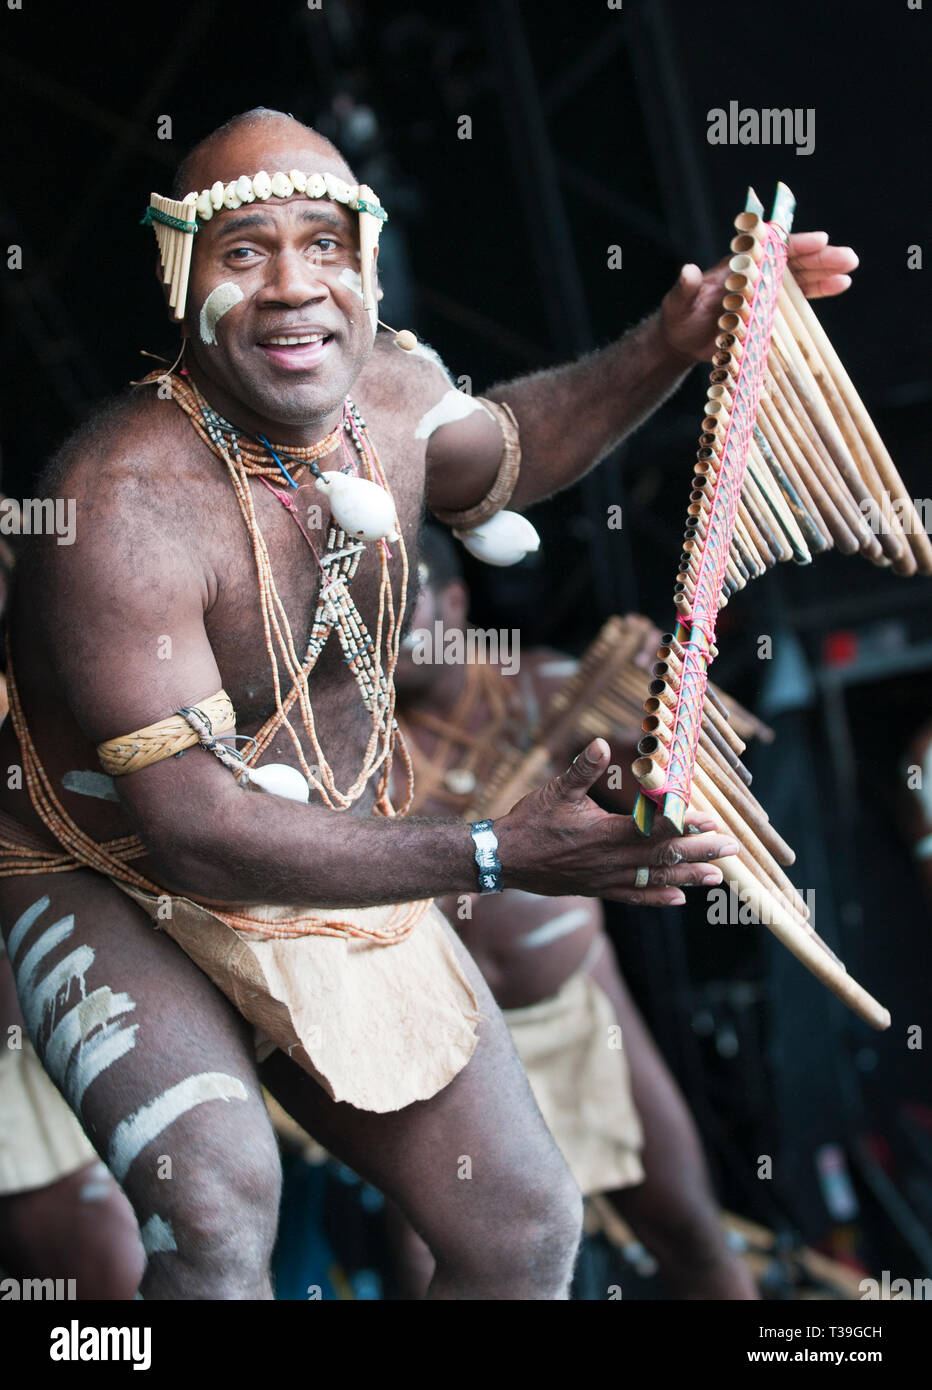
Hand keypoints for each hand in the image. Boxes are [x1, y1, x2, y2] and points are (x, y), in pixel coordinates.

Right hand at [495, 738, 739, 905]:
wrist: (505, 859)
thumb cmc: (531, 821)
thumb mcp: (555, 789)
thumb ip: (581, 769)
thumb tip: (599, 743)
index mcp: (603, 833)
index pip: (653, 831)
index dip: (683, 826)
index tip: (709, 820)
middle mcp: (610, 860)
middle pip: (663, 857)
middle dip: (700, 852)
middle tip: (731, 848)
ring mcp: (605, 878)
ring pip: (654, 880)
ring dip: (687, 877)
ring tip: (717, 876)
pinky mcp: (598, 889)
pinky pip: (634, 896)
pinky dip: (658, 898)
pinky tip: (678, 899)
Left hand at [660, 231, 859, 363]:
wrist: (681, 340)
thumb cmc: (678, 317)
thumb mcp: (677, 302)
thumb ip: (684, 288)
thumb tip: (687, 271)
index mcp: (737, 264)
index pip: (770, 249)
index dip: (795, 244)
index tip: (819, 240)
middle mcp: (755, 273)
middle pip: (792, 260)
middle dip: (820, 258)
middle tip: (847, 257)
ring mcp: (764, 291)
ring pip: (800, 277)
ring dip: (825, 273)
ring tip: (849, 270)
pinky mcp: (768, 309)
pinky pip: (797, 298)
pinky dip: (817, 291)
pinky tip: (839, 285)